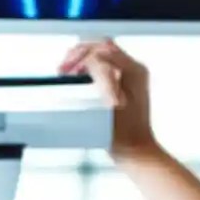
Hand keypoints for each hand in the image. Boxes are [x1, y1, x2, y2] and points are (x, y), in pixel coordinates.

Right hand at [60, 38, 159, 162]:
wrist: (136, 152)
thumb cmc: (125, 135)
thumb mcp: (110, 102)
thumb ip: (102, 76)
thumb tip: (90, 59)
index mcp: (134, 70)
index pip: (102, 50)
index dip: (80, 56)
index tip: (65, 69)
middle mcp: (135, 69)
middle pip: (103, 47)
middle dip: (80, 54)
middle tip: (63, 67)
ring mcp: (131, 76)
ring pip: (102, 55)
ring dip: (82, 59)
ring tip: (67, 71)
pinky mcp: (124, 85)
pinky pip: (104, 66)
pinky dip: (89, 68)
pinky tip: (78, 77)